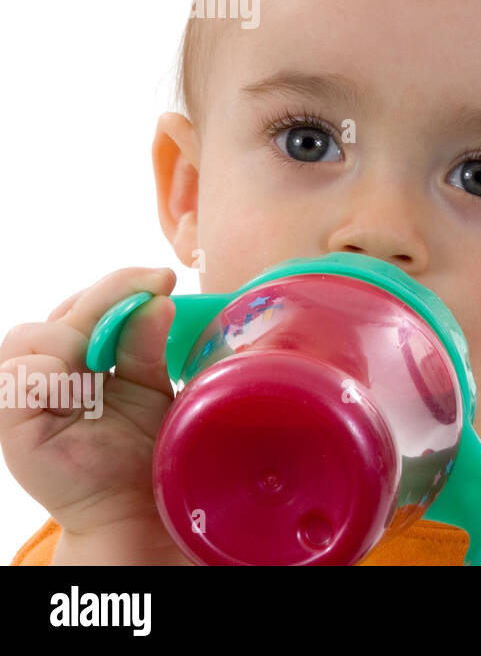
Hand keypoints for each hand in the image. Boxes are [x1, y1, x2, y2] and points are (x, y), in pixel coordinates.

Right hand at [1, 266, 189, 562]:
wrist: (141, 506)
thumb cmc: (147, 446)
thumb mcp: (153, 387)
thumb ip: (147, 346)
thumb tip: (157, 300)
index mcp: (82, 355)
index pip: (85, 303)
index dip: (120, 284)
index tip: (163, 277)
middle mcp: (49, 370)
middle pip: (59, 314)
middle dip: (105, 301)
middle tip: (151, 299)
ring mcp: (27, 397)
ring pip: (31, 337)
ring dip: (76, 338)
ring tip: (111, 367)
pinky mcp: (14, 426)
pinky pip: (16, 380)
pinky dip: (48, 373)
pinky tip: (78, 384)